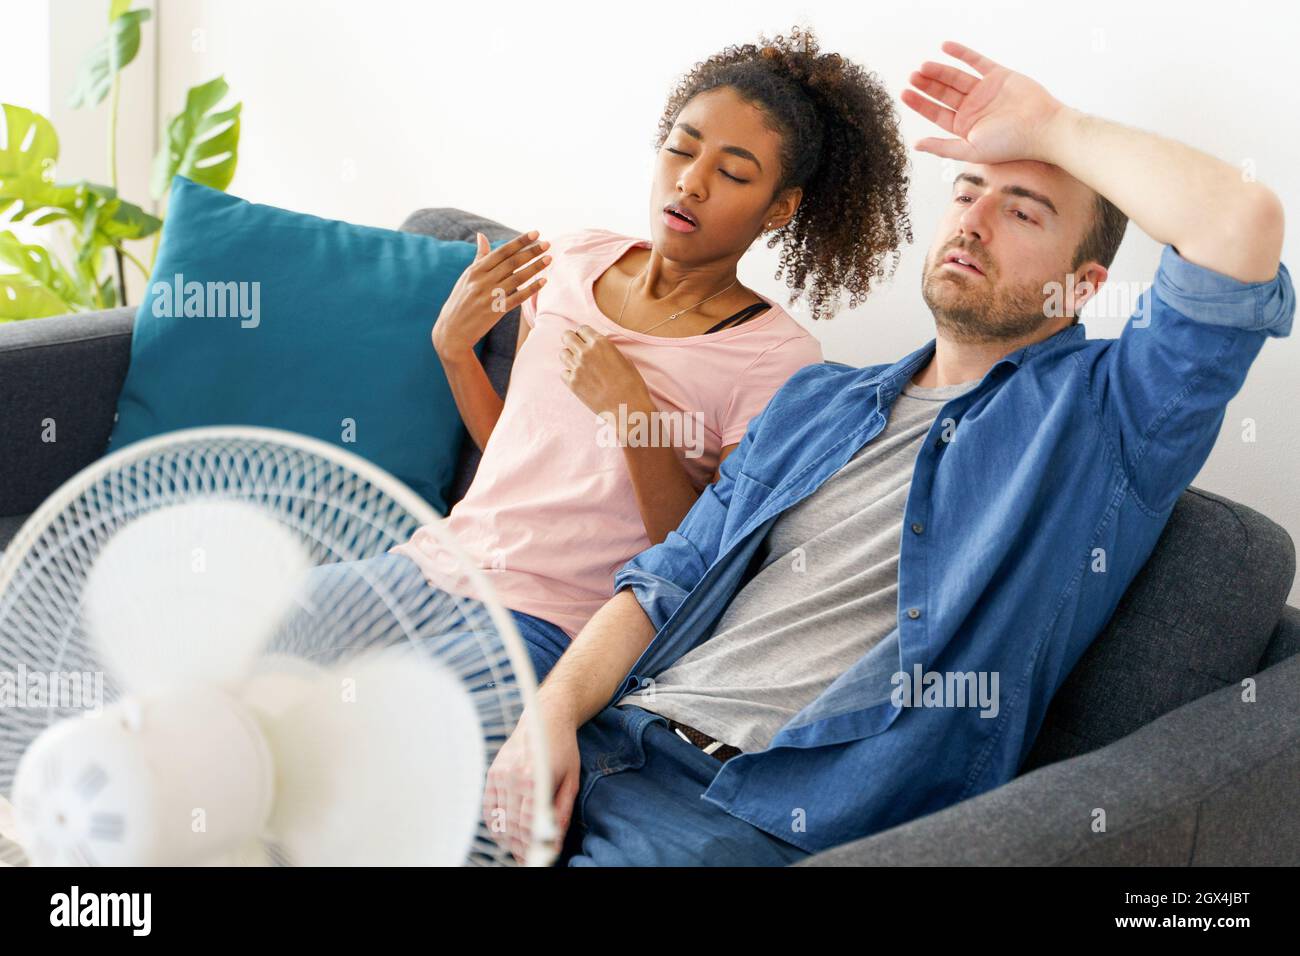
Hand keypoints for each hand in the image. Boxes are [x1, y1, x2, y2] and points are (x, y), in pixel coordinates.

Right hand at [432, 230, 550, 356]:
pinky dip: (531, 289)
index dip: (519, 242)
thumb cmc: (461, 300)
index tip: (535, 233)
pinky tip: (543, 281)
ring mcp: (489, 296)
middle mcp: (482, 281)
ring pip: (517, 278)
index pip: (502, 252)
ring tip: (549, 259)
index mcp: (475, 270)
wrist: (452, 330)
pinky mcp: (496, 311)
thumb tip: (481, 235)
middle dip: (531, 252)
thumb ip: (479, 257)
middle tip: (547, 244)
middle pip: (511, 263)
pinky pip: (517, 298)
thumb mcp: (467, 277)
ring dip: (535, 268)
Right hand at [482, 697, 581, 863]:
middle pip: (513, 826)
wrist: (544, 718)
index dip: (535, 845)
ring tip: (520, 851)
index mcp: (534, 778)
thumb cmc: (562, 747)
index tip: (543, 856)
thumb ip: (562, 810)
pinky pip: (489, 808)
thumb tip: (555, 838)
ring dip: (509, 840)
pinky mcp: (492, 773)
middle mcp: (513, 777)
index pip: (529, 825)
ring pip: (499, 820)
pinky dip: (495, 825)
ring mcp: (500, 775)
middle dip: (522, 847)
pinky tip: (505, 835)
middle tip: (530, 858)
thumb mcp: (571, 779)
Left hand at [558, 325, 652, 416]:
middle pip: (567, 336)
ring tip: (577, 364)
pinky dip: (569, 374)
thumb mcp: (625, 360)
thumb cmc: (632, 385)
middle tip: (575, 347)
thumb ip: (610, 351)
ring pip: (562, 354)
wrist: (628, 408)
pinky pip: (563, 373)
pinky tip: (578, 379)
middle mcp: (586, 352)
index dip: (583, 335)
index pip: (582, 329)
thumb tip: (603, 350)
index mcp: (601, 343)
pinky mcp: (572, 383)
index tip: (585, 340)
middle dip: (570, 340)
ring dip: (569, 357)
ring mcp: (577, 368)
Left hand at [900, 41, 1070, 164]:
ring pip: (956, 77)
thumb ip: (942, 147)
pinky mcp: (998, 75)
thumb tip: (916, 144)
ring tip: (923, 66)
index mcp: (965, 127)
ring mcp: (985, 91)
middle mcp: (973, 109)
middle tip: (911, 77)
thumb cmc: (1010, 144)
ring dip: (939, 71)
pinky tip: (945, 47)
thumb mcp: (970, 150)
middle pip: (943, 94)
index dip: (920, 103)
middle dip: (927, 85)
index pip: (936, 113)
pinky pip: (976, 61)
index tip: (905, 93)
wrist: (1041, 127)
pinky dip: (961, 54)